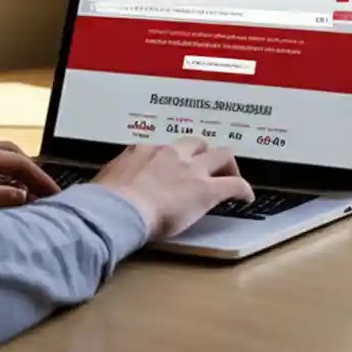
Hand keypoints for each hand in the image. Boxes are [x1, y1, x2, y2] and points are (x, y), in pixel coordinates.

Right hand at [92, 137, 254, 239]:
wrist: (119, 208)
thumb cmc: (106, 200)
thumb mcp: (106, 181)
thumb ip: (113, 179)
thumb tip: (105, 189)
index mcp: (144, 150)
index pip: (164, 148)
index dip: (173, 158)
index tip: (174, 167)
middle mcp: (170, 153)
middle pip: (196, 143)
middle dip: (204, 153)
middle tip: (206, 167)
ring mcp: (191, 170)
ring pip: (221, 154)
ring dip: (226, 165)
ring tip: (229, 176)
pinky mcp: (207, 189)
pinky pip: (234, 184)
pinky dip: (243, 189)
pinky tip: (246, 197)